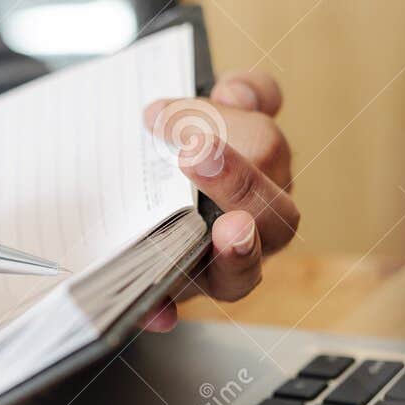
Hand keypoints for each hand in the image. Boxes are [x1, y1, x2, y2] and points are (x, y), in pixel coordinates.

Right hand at [141, 69, 299, 329]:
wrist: (134, 175)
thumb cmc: (135, 230)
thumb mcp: (130, 264)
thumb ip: (141, 292)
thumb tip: (155, 314)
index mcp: (223, 270)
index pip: (242, 274)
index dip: (238, 256)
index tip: (226, 232)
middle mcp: (255, 223)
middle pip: (275, 209)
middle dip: (238, 180)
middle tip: (192, 153)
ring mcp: (264, 172)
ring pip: (270, 149)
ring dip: (222, 127)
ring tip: (164, 117)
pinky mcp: (253, 120)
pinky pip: (266, 99)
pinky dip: (248, 90)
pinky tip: (225, 91)